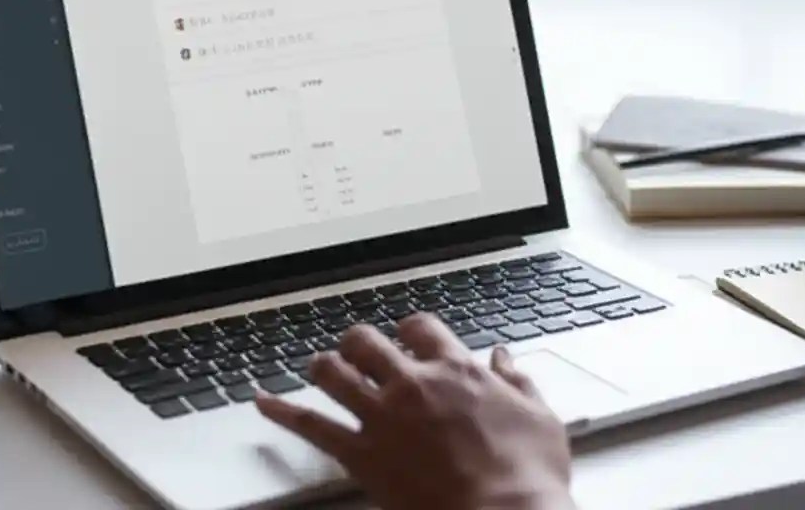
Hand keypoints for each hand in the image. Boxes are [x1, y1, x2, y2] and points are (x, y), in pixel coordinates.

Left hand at [256, 313, 576, 509]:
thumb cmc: (528, 476)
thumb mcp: (541, 418)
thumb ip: (518, 382)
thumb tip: (504, 358)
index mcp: (457, 370)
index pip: (420, 328)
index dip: (408, 330)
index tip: (407, 339)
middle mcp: (413, 385)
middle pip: (367, 342)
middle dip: (358, 343)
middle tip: (357, 351)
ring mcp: (383, 418)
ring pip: (334, 373)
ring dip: (322, 366)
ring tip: (317, 367)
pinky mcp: (362, 455)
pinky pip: (311, 425)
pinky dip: (282, 411)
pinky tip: (263, 402)